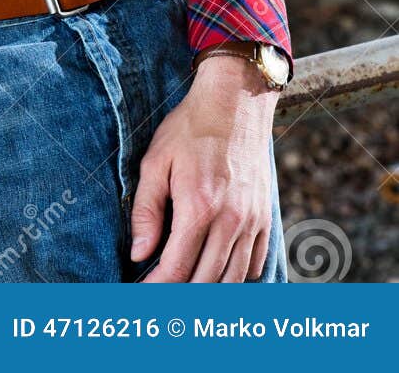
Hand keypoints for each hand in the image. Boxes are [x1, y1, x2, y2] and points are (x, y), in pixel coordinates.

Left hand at [130, 54, 279, 281]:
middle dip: (181, 297)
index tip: (142, 297)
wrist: (235, 103)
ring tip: (186, 293)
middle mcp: (230, 220)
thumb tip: (139, 254)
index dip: (157, 289)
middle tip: (159, 300)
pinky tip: (217, 277)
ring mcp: (252, 221)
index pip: (177, 269)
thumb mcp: (155, 162)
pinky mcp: (265, 217)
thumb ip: (146, 211)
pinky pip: (254, 264)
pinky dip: (235, 279)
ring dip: (209, 293)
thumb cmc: (189, 129)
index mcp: (198, 207)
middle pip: (206, 282)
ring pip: (233, 279)